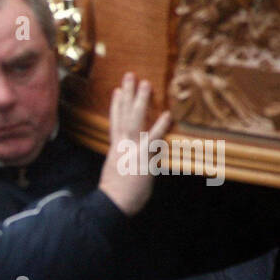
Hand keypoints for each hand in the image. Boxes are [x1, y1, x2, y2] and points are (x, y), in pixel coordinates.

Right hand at [99, 72, 170, 216]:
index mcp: (115, 150)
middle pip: (123, 115)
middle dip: (127, 95)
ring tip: (145, 84)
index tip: (118, 91)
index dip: (116, 106)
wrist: (112, 204)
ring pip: (134, 120)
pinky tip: (167, 114)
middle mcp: (121, 146)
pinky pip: (153, 140)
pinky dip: (160, 127)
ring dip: (140, 101)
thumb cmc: (114, 196)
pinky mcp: (142, 158)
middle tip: (130, 75)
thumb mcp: (117, 176)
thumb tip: (129, 163)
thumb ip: (124, 165)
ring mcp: (131, 150)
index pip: (115, 123)